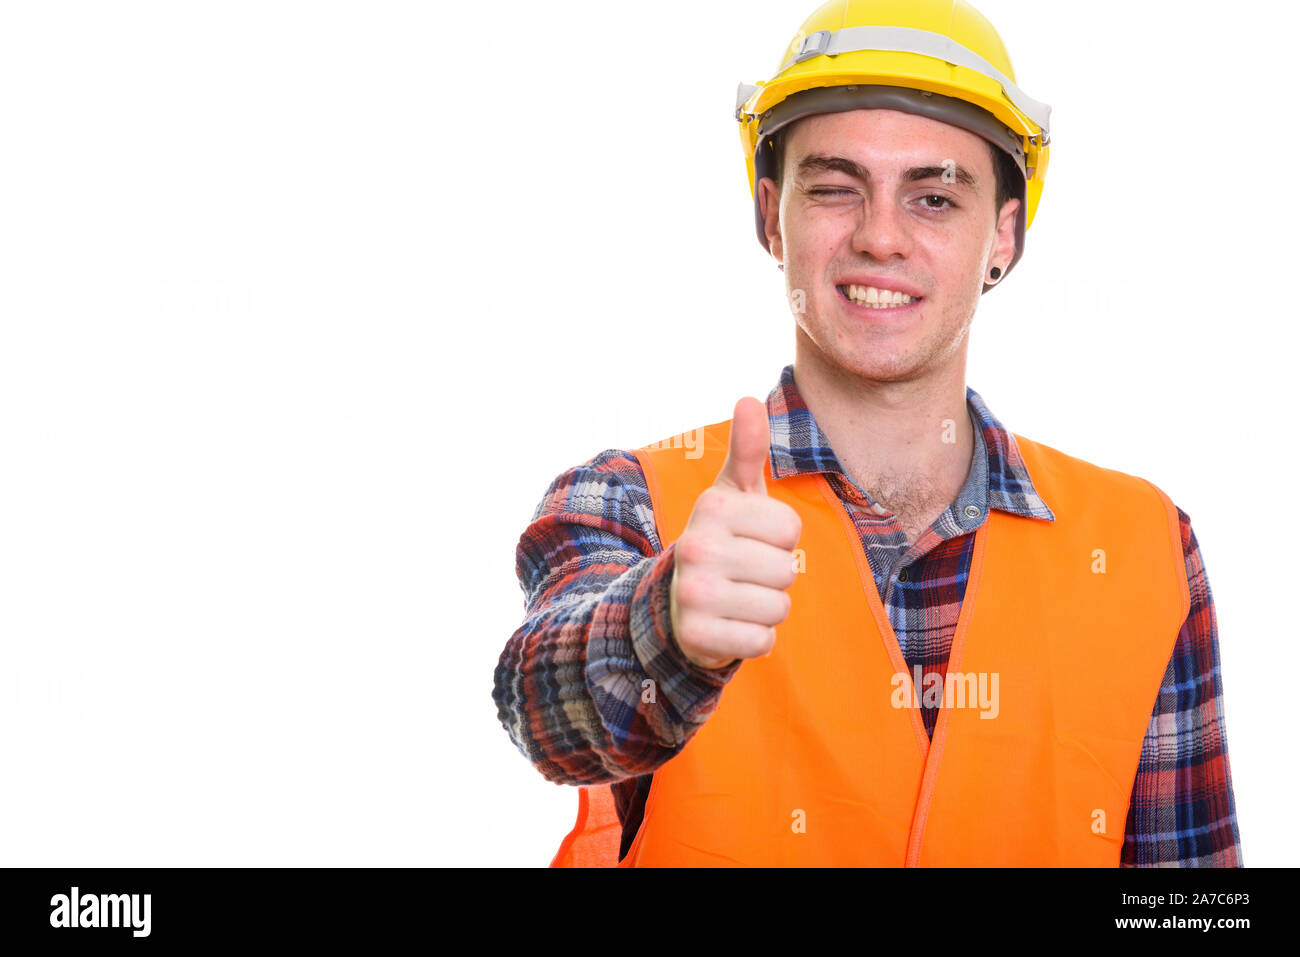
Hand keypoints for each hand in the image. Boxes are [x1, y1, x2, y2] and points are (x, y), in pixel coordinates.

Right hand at [669, 396, 801, 669]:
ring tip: (738, 598)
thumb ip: (747, 450)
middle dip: (775, 577)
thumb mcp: (732, 495)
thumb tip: (748, 398)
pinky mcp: (697, 636)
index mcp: (712, 508)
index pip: (790, 530)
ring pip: (778, 608)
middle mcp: (696, 547)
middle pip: (787, 570)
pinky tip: (731, 625)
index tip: (752, 541)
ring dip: (767, 609)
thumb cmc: (721, 541)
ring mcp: (694, 594)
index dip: (780, 540)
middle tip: (744, 574)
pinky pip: (762, 642)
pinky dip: (754, 639)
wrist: (676, 603)